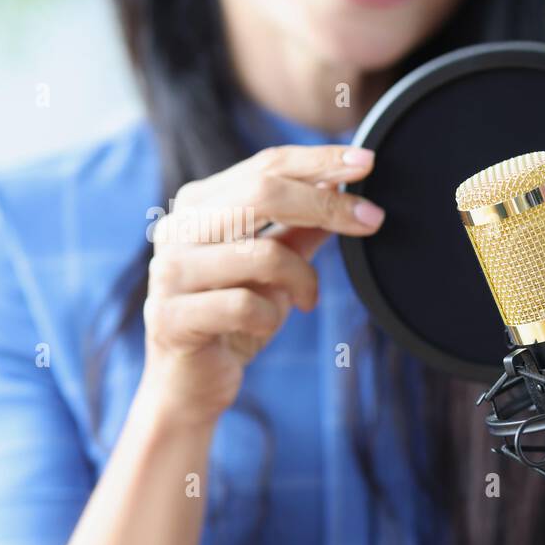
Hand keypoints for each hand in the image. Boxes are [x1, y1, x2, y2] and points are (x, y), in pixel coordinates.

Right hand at [139, 144, 383, 429]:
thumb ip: (302, 227)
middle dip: (326, 204)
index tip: (368, 162)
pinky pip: (246, 305)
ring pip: (262, 254)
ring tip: (309, 299)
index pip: (266, 166)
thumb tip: (343, 185)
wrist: (191, 384)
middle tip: (374, 220)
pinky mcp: (172, 317)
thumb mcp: (276, 267)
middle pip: (263, 194)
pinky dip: (273, 317)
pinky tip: (269, 325)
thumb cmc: (235, 318)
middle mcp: (178, 228)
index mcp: (201, 205)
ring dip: (302, 279)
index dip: (318, 161)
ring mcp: (169, 271)